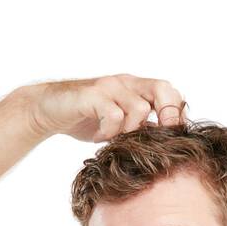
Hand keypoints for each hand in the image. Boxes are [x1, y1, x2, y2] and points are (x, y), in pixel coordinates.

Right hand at [28, 73, 187, 142]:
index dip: (176, 114)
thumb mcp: (120, 126)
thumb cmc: (87, 119)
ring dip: (131, 131)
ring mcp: (109, 87)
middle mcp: (126, 83)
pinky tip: (99, 137)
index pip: (170, 92)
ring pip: (140, 108)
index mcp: (137, 88)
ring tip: (115, 139)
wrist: (50, 110)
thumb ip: (141, 128)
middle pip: (163, 89)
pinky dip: (110, 132)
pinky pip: (114, 115)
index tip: (171, 137)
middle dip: (167, 116)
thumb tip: (167, 143)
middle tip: (155, 140)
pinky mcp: (92, 96)